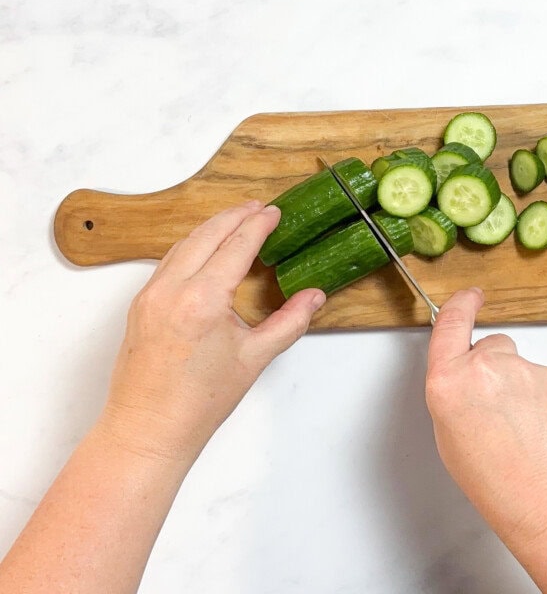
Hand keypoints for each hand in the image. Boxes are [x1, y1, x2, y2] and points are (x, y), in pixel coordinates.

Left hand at [98, 201, 324, 463]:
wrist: (148, 431)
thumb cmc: (199, 402)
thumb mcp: (254, 359)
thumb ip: (290, 321)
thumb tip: (315, 297)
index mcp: (202, 300)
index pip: (236, 246)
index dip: (258, 225)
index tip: (274, 212)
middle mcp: (171, 289)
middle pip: (207, 234)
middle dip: (235, 215)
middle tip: (258, 207)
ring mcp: (150, 294)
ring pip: (184, 243)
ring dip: (211, 226)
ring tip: (236, 220)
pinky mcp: (140, 304)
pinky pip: (168, 260)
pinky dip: (192, 245)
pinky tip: (206, 248)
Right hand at [425, 289, 546, 547]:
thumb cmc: (497, 482)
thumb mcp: (448, 436)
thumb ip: (454, 393)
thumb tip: (468, 381)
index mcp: (450, 381)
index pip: (451, 323)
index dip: (461, 305)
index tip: (469, 297)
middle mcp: (487, 367)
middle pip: (492, 347)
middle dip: (494, 368)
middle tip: (499, 409)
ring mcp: (528, 370)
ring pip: (523, 367)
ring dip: (522, 389)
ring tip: (526, 431)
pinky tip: (545, 432)